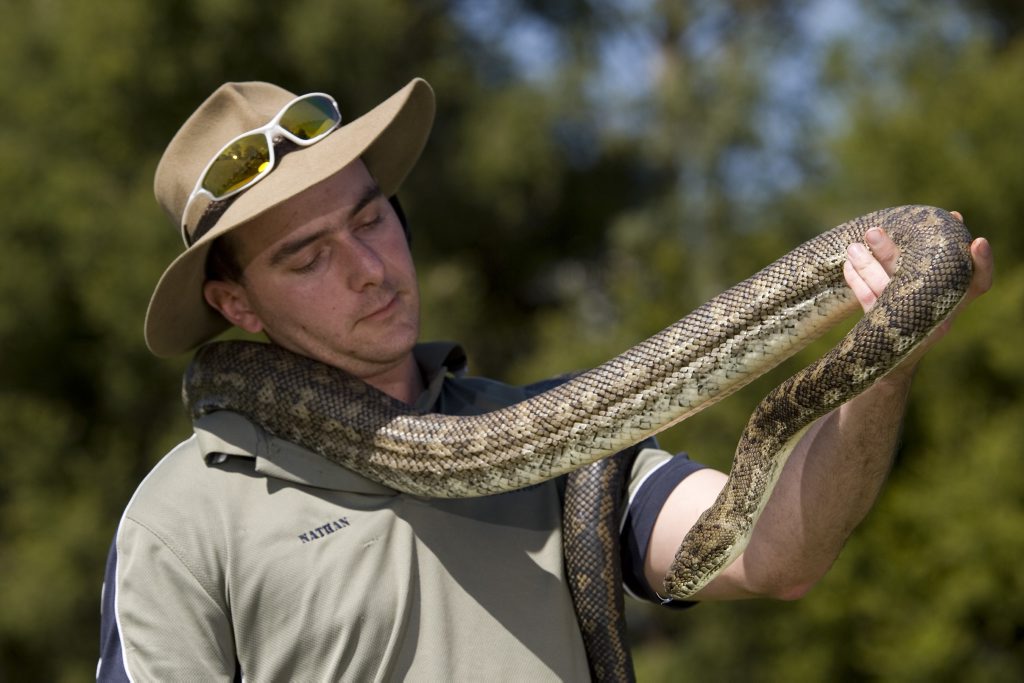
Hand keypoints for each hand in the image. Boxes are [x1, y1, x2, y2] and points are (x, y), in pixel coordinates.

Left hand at [843, 210, 993, 373]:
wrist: (892, 363)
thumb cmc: (916, 310)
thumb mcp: (930, 286)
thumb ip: (938, 258)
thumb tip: (953, 215)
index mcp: (953, 302)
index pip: (979, 284)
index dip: (983, 264)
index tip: (978, 240)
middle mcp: (938, 316)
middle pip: (918, 282)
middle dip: (892, 254)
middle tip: (873, 231)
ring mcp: (911, 326)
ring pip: (886, 291)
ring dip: (866, 265)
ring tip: (852, 247)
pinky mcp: (884, 334)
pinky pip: (869, 304)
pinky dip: (857, 282)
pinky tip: (847, 266)